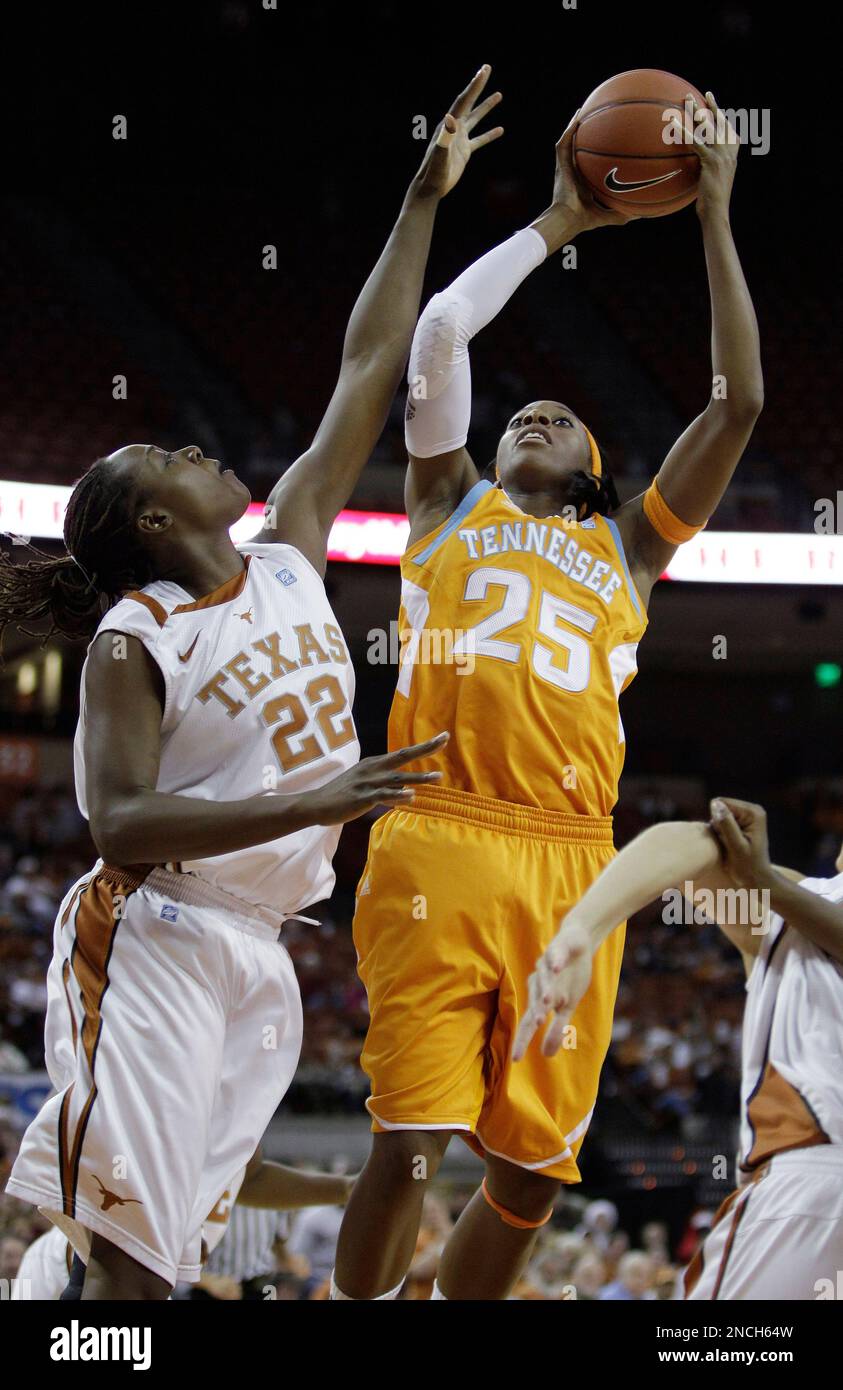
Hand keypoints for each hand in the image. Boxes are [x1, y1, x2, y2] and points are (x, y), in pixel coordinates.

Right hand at [308, 732, 448, 824]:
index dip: (422, 746)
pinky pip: (382, 795)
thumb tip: (407, 792)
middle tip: (444, 739)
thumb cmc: (342, 795)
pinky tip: (411, 796)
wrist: (316, 804)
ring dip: (418, 777)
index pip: (402, 753)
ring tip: (437, 776)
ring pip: (397, 778)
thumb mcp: (365, 785)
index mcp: (373, 764)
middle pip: (402, 756)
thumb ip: (387, 787)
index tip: (442, 738)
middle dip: (424, 748)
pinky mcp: (361, 797)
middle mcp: (372, 769)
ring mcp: (367, 783)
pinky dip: (397, 795)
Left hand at [413, 65, 502, 199]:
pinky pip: (479, 140)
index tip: (484, 71)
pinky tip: (500, 130)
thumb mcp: (439, 156)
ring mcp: (459, 139)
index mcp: (448, 125)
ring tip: (499, 94)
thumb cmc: (434, 172)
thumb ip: (444, 140)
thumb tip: (451, 121)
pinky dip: (489, 134)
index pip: (463, 101)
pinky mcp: (464, 151)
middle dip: (478, 86)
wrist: (430, 187)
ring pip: (475, 118)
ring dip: (486, 107)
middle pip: (468, 102)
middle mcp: (453, 128)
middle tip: (487, 69)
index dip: (474, 86)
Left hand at [512, 919, 595, 1059]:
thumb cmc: (569, 978)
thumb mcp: (566, 1006)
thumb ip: (556, 1029)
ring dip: (546, 987)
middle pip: (535, 999)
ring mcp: (547, 965)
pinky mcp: (558, 949)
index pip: (529, 1022)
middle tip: (538, 1023)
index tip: (516, 1059)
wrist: (576, 944)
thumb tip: (546, 1056)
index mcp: (541, 999)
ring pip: (544, 978)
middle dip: (536, 1011)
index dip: (523, 1039)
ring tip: (548, 999)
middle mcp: (540, 983)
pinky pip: (555, 955)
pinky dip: (556, 961)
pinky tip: (557, 967)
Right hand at [536, 113, 639, 246]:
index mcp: (584, 181)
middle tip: (597, 120)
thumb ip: (627, 212)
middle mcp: (574, 171)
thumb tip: (646, 213)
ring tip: (583, 110)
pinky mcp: (561, 165)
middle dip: (586, 134)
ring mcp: (566, 167)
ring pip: (570, 141)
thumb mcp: (613, 214)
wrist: (569, 220)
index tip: (610, 141)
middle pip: (580, 147)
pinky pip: (565, 143)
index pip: (591, 163)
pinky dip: (570, 129)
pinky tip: (577, 116)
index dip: (598, 152)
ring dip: (575, 126)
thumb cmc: (587, 219)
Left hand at [685, 91, 739, 220]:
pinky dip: (683, 131)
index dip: (718, 111)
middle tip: (698, 94)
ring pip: (707, 126)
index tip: (711, 99)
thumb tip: (695, 160)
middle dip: (708, 105)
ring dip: (696, 111)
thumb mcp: (713, 177)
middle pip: (717, 121)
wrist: (717, 209)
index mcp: (733, 149)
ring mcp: (722, 153)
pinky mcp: (711, 159)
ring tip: (686, 100)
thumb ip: (708, 163)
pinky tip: (673, 123)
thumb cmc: (712, 198)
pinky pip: (695, 141)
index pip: (726, 125)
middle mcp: (730, 148)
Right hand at [709, 796, 772, 889]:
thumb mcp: (736, 846)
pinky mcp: (740, 823)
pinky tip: (728, 844)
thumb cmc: (748, 865)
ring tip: (729, 845)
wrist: (755, 878)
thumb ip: (727, 824)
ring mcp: (746, 816)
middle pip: (720, 808)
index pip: (723, 803)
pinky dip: (720, 833)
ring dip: (719, 831)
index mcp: (753, 812)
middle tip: (728, 843)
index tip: (727, 838)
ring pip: (718, 816)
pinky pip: (721, 822)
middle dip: (718, 825)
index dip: (718, 821)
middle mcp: (751, 810)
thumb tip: (716, 804)